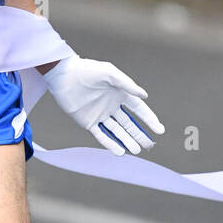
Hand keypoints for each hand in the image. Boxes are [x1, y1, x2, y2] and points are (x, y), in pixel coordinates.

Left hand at [41, 55, 163, 155]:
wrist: (64, 75)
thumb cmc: (88, 70)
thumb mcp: (110, 73)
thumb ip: (127, 84)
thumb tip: (145, 96)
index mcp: (120, 94)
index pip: (138, 110)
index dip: (149, 120)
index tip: (159, 130)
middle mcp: (112, 106)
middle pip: (129, 124)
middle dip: (139, 134)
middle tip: (149, 145)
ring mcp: (100, 115)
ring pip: (117, 131)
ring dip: (127, 141)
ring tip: (137, 150)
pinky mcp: (88, 122)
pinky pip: (101, 135)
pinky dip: (110, 144)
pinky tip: (120, 152)